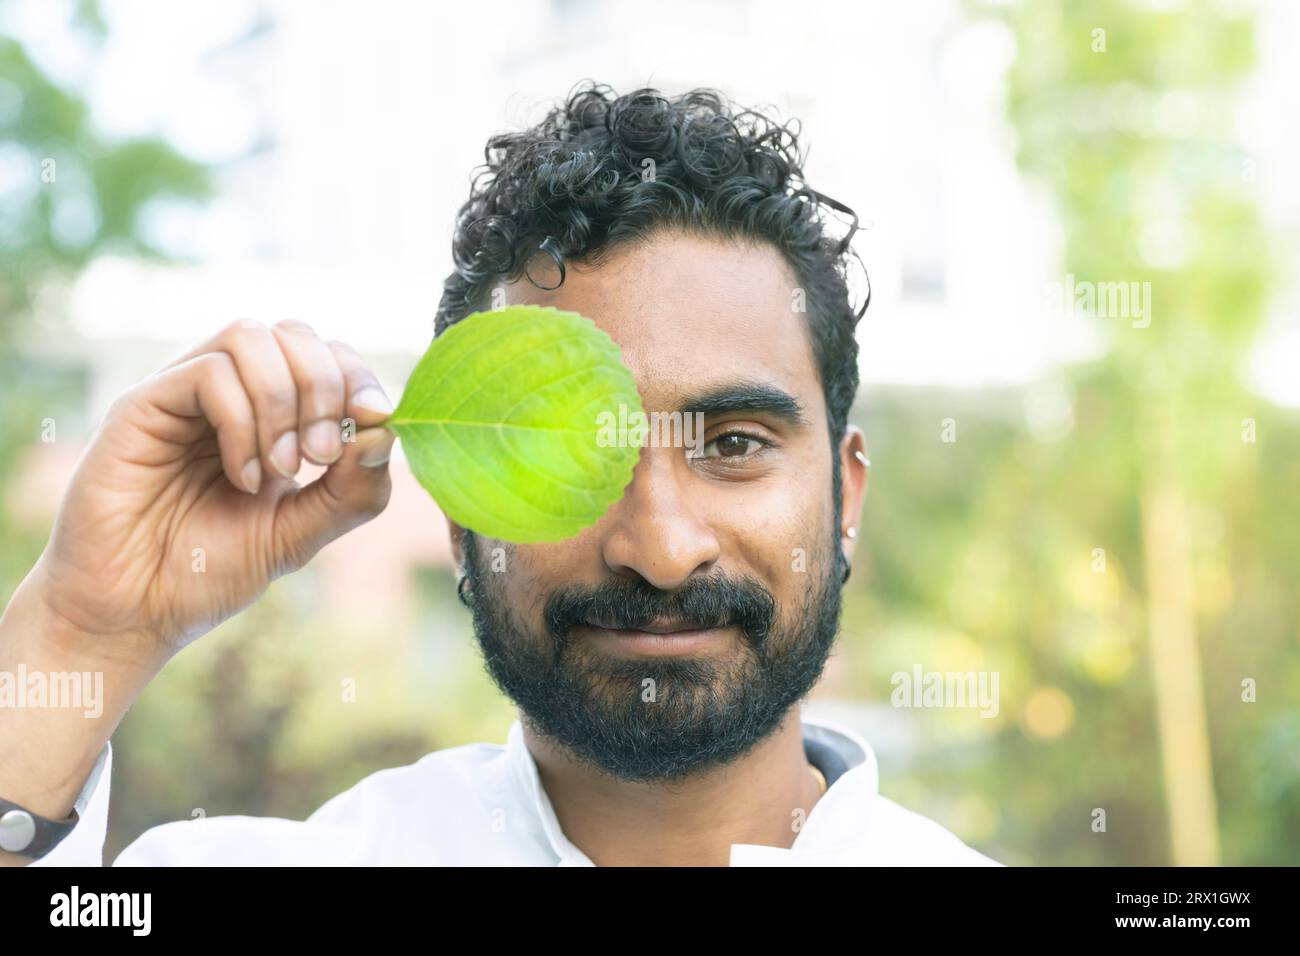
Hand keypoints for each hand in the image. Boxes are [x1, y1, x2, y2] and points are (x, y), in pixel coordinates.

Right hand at [28, 320, 396, 660]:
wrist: (132, 613)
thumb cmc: (209, 571)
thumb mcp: (300, 533)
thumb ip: (350, 491)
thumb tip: (386, 434)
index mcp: (268, 414)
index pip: (324, 354)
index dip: (358, 376)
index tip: (376, 419)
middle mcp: (227, 394)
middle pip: (293, 333)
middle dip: (325, 387)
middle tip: (320, 456)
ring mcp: (182, 395)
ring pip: (250, 337)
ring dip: (284, 401)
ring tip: (282, 468)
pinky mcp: (141, 406)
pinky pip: (209, 374)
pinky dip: (243, 423)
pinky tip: (243, 478)